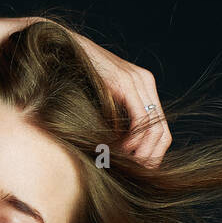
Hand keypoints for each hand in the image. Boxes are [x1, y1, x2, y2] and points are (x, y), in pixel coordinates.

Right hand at [61, 26, 172, 167]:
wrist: (58, 47)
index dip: (154, 154)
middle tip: (135, 175)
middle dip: (151, 158)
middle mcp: (145, 82)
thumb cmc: (72, 77)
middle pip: (162, 132)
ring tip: (126, 165)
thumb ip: (112, 116)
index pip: (160, 128)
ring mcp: (136, 80)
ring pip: (155, 128)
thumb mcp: (99, 98)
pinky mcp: (124, 83)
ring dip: (142, 152)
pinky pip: (140, 119)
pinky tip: (120, 148)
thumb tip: (117, 149)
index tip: (139, 171)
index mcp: (143, 85)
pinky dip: (133, 138)